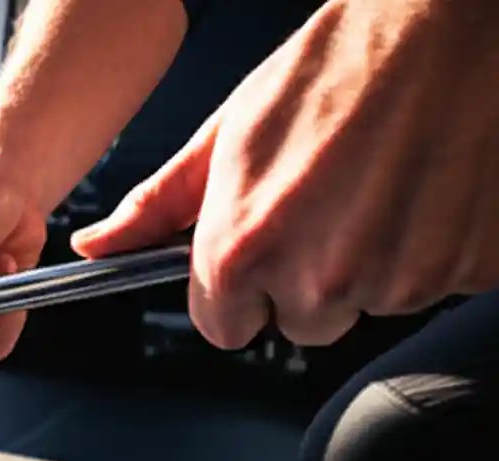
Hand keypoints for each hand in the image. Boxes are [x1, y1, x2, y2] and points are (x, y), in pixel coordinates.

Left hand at [71, 0, 498, 348]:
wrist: (451, 25)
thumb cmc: (340, 64)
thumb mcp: (230, 133)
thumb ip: (160, 205)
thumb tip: (99, 247)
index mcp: (245, 250)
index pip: (223, 329)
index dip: (237, 292)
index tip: (254, 256)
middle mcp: (320, 279)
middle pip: (301, 323)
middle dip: (306, 279)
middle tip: (326, 205)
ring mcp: (399, 281)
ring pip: (368, 305)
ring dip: (370, 264)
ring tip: (379, 186)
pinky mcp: (468, 272)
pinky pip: (434, 287)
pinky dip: (431, 251)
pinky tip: (423, 191)